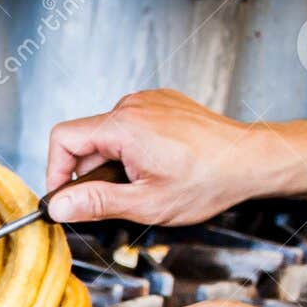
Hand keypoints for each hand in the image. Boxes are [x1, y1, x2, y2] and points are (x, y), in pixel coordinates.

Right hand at [45, 90, 271, 224]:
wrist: (251, 160)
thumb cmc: (207, 181)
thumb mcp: (146, 204)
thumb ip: (96, 203)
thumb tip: (58, 206)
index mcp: (123, 126)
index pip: (63, 138)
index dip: (56, 170)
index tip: (66, 196)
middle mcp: (133, 105)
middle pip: (86, 139)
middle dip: (92, 172)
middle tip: (117, 199)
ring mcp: (149, 100)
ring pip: (109, 134)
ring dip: (114, 162)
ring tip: (145, 183)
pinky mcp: (163, 102)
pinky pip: (131, 125)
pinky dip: (133, 148)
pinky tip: (159, 166)